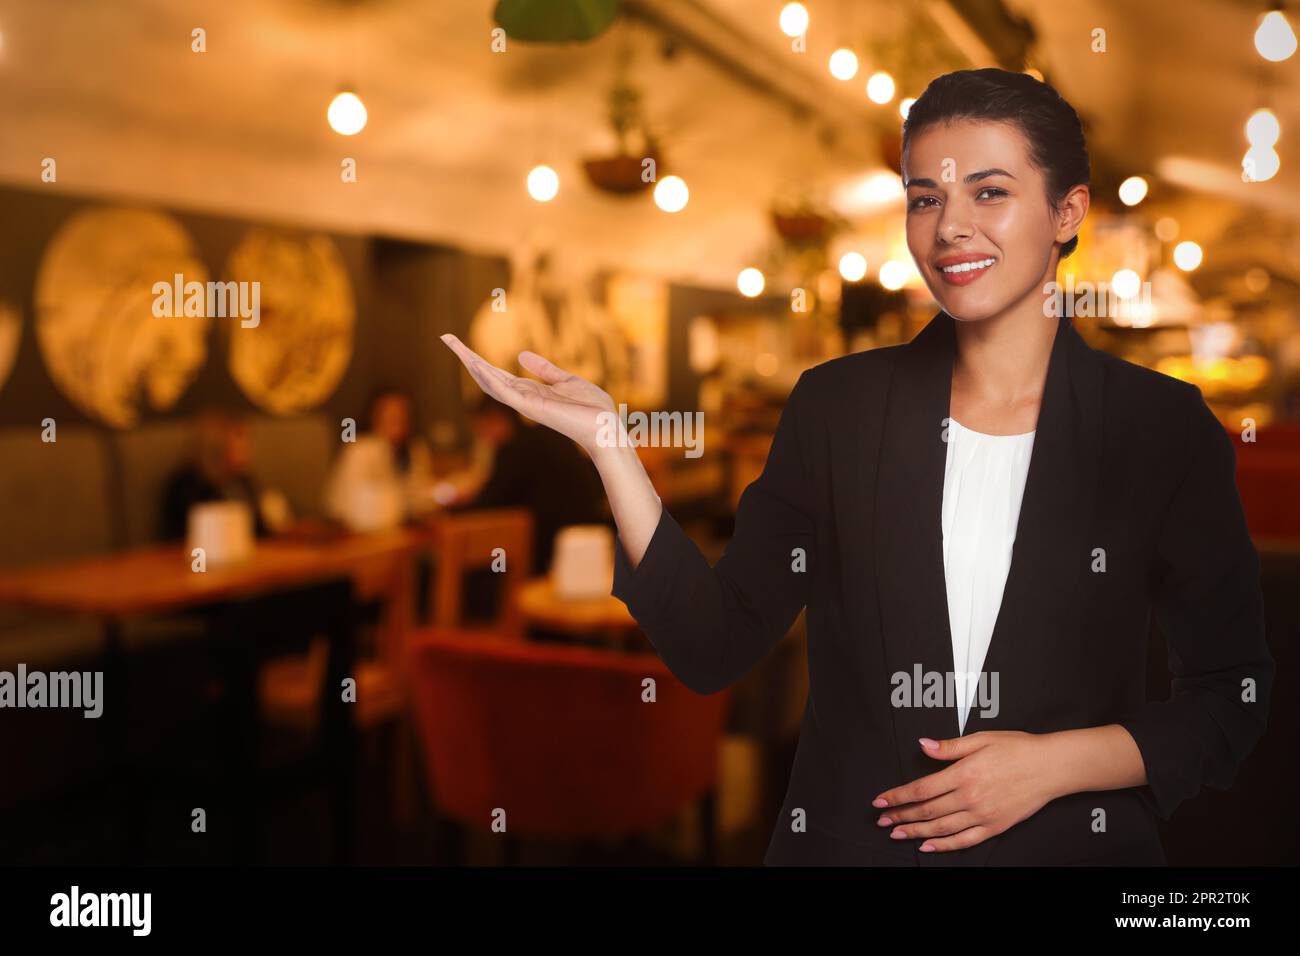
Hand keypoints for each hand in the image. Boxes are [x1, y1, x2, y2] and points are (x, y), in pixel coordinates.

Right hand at [440, 334, 617, 456]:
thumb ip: (544, 369)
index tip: (462, 345)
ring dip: (472, 364)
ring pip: (491, 383)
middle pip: (488, 376)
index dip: (479, 360)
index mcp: (530, 392)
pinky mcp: (531, 408)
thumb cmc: (591, 408)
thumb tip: (520, 355)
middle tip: (448, 338)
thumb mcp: (565, 380)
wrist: (605, 427)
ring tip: (455, 346)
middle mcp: (523, 399)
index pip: (498, 374)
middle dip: (467, 358)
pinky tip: (476, 365)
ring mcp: (525, 404)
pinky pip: (506, 392)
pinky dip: (490, 379)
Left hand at [870, 731, 1063, 852]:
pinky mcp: (995, 827)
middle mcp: (971, 797)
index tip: (880, 800)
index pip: (921, 789)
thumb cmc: (1017, 748)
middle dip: (901, 816)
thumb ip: (949, 746)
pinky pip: (965, 840)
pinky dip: (944, 846)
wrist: (1051, 767)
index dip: (897, 796)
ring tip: (897, 833)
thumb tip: (923, 745)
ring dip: (916, 832)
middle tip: (882, 819)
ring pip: (942, 828)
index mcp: (964, 773)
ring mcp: (983, 815)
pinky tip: (928, 846)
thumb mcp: (980, 739)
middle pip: (927, 810)